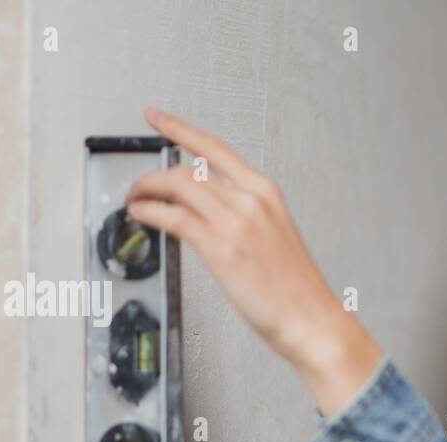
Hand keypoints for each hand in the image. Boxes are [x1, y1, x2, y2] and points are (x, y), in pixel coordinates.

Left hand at [123, 107, 345, 362]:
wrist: (311, 319)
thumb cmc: (295, 288)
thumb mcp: (274, 236)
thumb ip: (242, 216)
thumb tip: (207, 211)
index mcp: (265, 194)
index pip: (214, 149)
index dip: (180, 128)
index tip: (158, 118)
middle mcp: (250, 200)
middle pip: (188, 167)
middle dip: (153, 174)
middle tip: (138, 185)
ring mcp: (236, 222)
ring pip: (177, 185)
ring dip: (146, 190)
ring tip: (135, 201)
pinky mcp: (221, 247)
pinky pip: (173, 217)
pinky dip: (150, 211)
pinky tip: (141, 214)